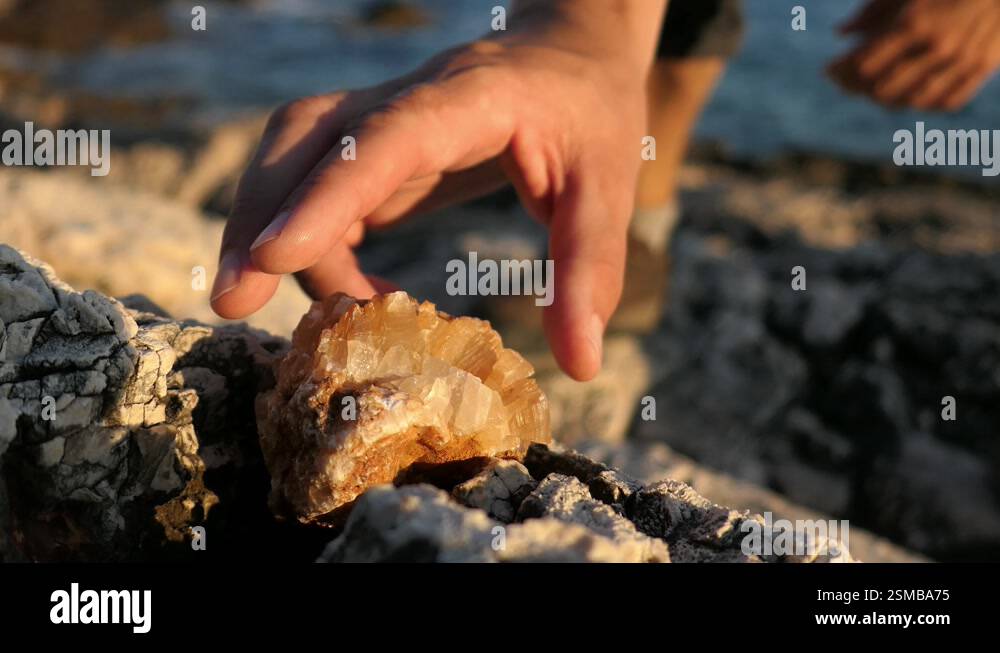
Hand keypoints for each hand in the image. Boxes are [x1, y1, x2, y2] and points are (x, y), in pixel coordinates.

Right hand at [210, 13, 653, 380]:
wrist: (570, 51)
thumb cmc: (591, 114)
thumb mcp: (609, 186)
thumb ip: (590, 268)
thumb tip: (581, 365)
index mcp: (469, 100)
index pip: (385, 141)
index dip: (328, 195)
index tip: (277, 256)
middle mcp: (409, 101)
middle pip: (309, 140)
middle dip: (262, 215)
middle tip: (232, 299)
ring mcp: (385, 119)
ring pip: (294, 153)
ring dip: (264, 222)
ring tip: (256, 299)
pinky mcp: (378, 146)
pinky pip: (317, 181)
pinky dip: (306, 236)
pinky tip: (336, 293)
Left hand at [828, 0, 999, 110]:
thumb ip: (872, 11)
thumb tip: (840, 34)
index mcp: (913, 23)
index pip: (864, 65)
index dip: (840, 72)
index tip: (830, 69)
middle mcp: (937, 46)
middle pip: (884, 89)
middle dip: (860, 90)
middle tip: (849, 83)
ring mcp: (962, 60)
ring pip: (913, 101)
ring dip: (890, 100)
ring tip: (878, 89)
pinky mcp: (982, 67)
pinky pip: (946, 101)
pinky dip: (925, 103)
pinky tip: (912, 94)